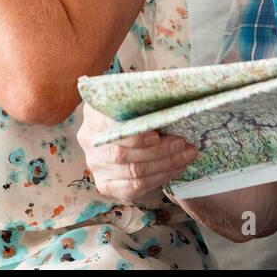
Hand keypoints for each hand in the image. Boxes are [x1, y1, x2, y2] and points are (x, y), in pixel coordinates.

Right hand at [77, 102, 198, 201]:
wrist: (127, 131)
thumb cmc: (135, 110)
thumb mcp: (136, 97)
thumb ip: (146, 95)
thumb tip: (174, 88)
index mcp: (94, 114)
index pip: (110, 129)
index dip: (134, 136)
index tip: (157, 134)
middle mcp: (90, 141)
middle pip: (122, 155)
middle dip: (157, 151)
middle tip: (182, 144)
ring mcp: (96, 165)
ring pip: (132, 173)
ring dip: (164, 165)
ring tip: (186, 155)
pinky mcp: (106, 185)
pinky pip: (133, 188)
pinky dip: (159, 179)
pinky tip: (175, 168)